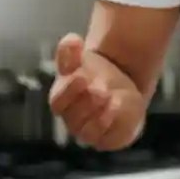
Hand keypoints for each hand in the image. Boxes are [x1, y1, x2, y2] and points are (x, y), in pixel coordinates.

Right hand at [48, 33, 145, 150]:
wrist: (120, 86)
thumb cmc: (93, 73)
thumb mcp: (81, 58)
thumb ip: (70, 51)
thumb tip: (71, 40)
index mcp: (62, 100)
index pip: (58, 101)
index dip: (69, 90)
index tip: (82, 76)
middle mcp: (73, 120)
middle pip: (75, 117)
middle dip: (87, 101)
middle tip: (100, 87)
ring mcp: (91, 132)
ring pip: (90, 131)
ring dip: (99, 114)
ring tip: (109, 96)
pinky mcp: (110, 138)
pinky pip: (110, 138)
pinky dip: (114, 123)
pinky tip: (119, 105)